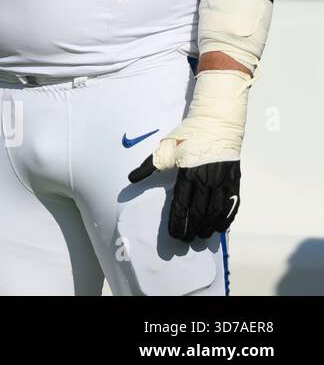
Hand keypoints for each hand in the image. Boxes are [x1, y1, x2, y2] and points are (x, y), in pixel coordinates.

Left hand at [128, 68, 250, 240]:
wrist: (217, 123)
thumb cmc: (188, 135)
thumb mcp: (164, 148)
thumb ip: (148, 166)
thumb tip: (130, 179)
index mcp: (187, 174)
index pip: (181, 205)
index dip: (178, 222)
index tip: (174, 235)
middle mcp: (206, 181)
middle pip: (200, 213)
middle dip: (192, 229)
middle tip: (186, 241)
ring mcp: (223, 182)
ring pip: (217, 212)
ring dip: (209, 227)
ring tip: (201, 237)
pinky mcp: (234, 180)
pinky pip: (232, 205)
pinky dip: (226, 218)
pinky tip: (220, 226)